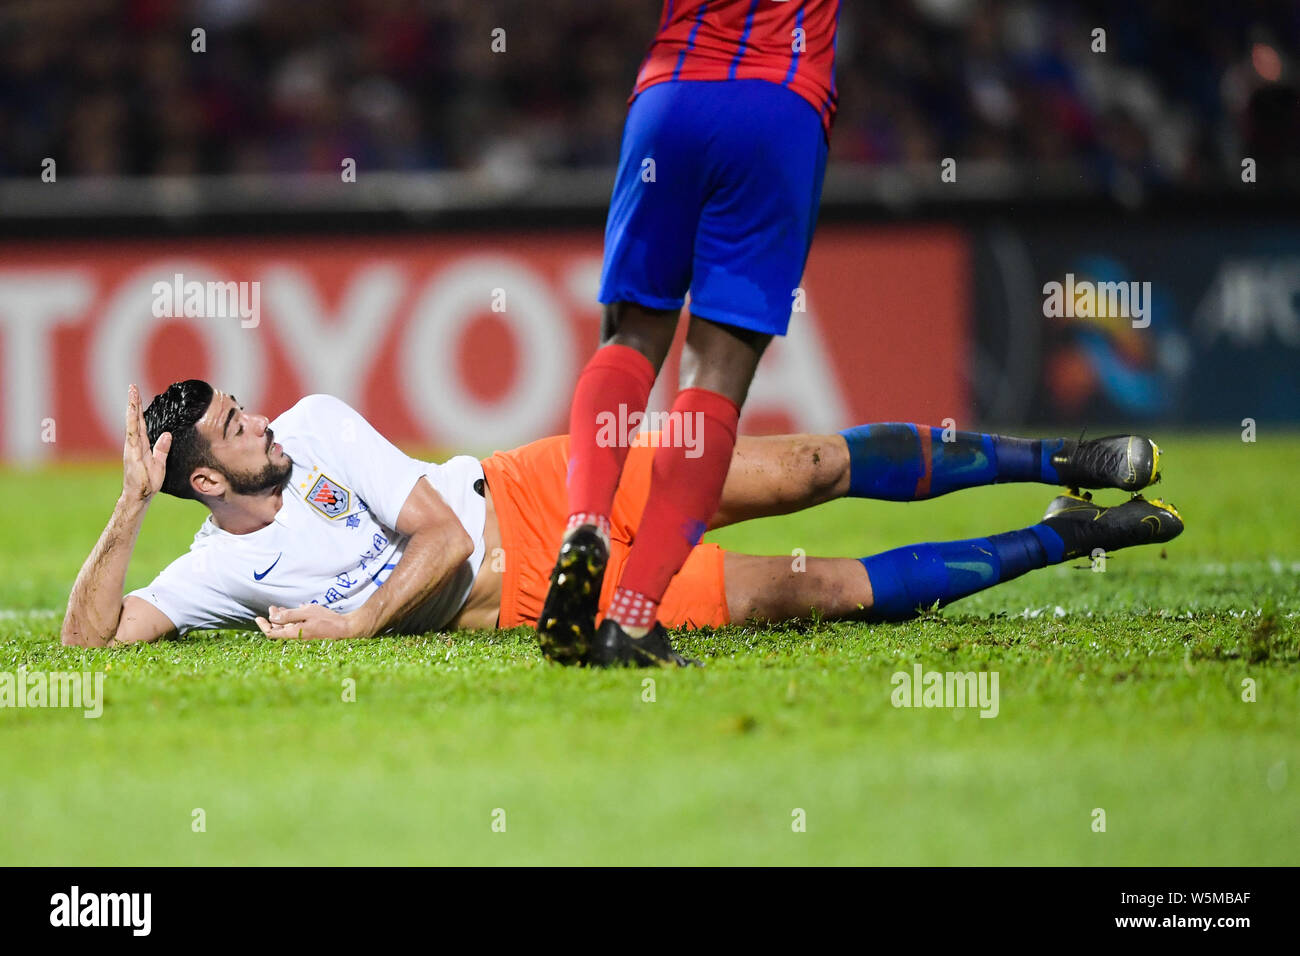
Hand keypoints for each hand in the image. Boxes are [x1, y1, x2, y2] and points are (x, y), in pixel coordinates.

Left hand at [122, 384, 170, 502]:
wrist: (135, 495)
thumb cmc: (147, 484)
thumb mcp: (157, 470)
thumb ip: (161, 451)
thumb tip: (167, 434)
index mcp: (136, 448)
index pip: (136, 424)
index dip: (135, 408)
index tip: (134, 393)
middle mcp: (131, 445)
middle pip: (133, 420)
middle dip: (133, 403)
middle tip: (132, 387)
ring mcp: (131, 447)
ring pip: (133, 424)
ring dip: (134, 409)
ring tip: (134, 396)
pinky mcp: (134, 450)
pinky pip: (135, 431)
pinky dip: (136, 419)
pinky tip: (137, 415)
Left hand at [255, 603, 356, 640]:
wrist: (345, 628)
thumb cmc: (327, 620)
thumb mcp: (307, 613)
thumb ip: (289, 615)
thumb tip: (272, 618)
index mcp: (293, 633)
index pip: (272, 633)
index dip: (263, 626)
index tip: (258, 617)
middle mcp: (297, 636)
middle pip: (279, 630)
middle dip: (273, 619)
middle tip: (272, 608)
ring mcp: (303, 635)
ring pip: (288, 628)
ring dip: (283, 618)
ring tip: (280, 608)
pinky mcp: (310, 633)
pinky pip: (297, 627)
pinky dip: (294, 619)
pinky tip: (297, 609)